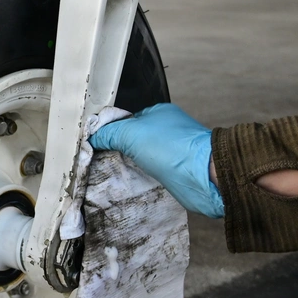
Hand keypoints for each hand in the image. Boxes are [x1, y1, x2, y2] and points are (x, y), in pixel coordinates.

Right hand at [89, 103, 224, 217]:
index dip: (109, 132)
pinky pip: (149, 173)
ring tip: (106, 174)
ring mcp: (170, 152)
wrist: (205, 175)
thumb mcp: (132, 133)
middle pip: (132, 139)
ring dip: (126, 166)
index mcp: (157, 114)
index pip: (126, 120)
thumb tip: (92, 137)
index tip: (92, 145)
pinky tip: (126, 183)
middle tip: (96, 162)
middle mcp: (165, 131)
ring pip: (140, 157)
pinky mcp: (173, 173)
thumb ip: (109, 133)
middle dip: (116, 150)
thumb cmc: (173, 148)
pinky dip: (138, 177)